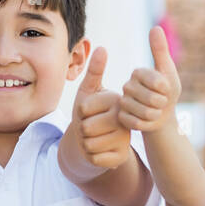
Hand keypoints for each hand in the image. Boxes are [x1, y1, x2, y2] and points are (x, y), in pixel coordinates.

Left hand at [71, 47, 132, 170]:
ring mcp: (124, 140)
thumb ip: (94, 72)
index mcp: (117, 101)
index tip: (90, 112)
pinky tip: (99, 151)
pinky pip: (94, 158)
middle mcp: (124, 120)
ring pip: (89, 144)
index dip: (80, 112)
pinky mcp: (121, 157)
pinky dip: (91, 156)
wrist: (96, 140)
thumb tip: (102, 47)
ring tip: (94, 138)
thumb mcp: (89, 92)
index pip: (84, 108)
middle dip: (81, 130)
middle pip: (86, 128)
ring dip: (85, 144)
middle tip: (91, 128)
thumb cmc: (90, 113)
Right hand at [119, 26, 181, 133]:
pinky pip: (137, 123)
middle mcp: (127, 86)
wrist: (162, 115)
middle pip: (151, 98)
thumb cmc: (167, 92)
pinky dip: (147, 124)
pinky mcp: (122, 118)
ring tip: (155, 111)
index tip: (167, 89)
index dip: (167, 89)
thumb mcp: (168, 71)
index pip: (157, 82)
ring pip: (145, 112)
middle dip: (162, 104)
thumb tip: (155, 27)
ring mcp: (123, 102)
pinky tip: (147, 121)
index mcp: (138, 72)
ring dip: (156, 115)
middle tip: (161, 103)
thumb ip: (160, 50)